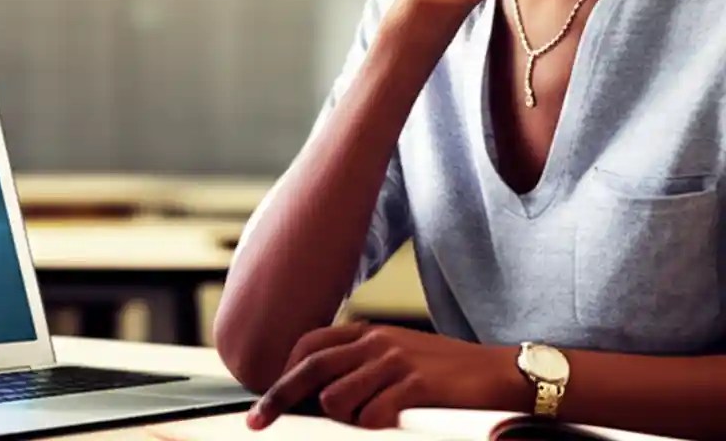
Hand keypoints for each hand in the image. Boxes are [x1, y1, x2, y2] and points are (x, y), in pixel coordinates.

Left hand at [246, 324, 526, 429]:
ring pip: (335, 398)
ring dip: (341, 419)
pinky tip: (390, 423)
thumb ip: (360, 365)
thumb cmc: (445, 373)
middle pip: (309, 369)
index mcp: (368, 334)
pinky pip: (371, 414)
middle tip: (258, 423)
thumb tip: (318, 390)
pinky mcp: (414, 384)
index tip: (266, 400)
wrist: (501, 372)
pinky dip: (372, 425)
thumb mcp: (396, 356)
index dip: (282, 373)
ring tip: (368, 420)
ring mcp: (394, 361)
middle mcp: (375, 342)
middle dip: (278, 398)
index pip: (308, 345)